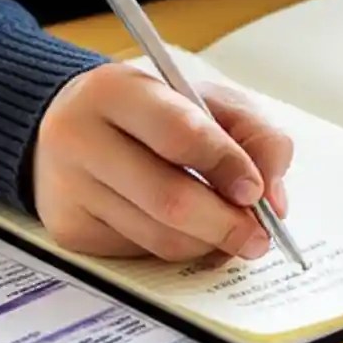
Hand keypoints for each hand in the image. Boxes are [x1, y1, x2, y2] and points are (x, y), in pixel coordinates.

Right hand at [34, 63, 290, 261]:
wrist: (69, 130)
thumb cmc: (149, 113)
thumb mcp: (203, 100)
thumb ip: (252, 135)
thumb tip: (273, 200)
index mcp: (114, 90)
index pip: (180, 134)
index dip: (227, 166)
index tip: (257, 192)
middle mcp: (79, 138)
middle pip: (169, 198)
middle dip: (226, 224)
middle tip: (259, 237)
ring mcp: (69, 189)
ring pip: (159, 236)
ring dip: (207, 243)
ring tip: (227, 232)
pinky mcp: (70, 229)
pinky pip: (142, 252)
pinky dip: (178, 249)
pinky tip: (186, 231)